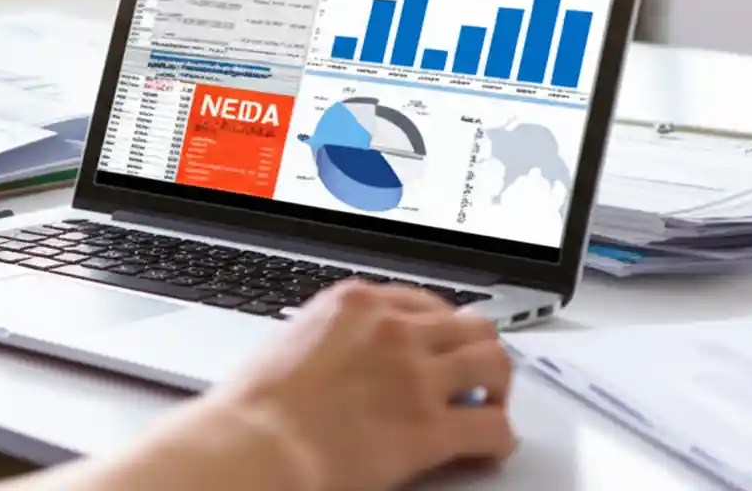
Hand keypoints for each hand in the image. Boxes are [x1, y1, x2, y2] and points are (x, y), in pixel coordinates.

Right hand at [207, 281, 516, 490]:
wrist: (254, 444)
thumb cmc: (255, 405)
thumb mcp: (291, 339)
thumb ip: (333, 335)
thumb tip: (349, 354)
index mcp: (356, 303)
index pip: (423, 301)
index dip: (439, 327)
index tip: (441, 343)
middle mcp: (393, 330)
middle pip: (468, 325)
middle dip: (476, 348)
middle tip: (475, 372)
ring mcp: (415, 375)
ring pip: (493, 364)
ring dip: (497, 387)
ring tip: (491, 405)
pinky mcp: (429, 426)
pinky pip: (492, 427)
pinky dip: (497, 439)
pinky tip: (488, 449)